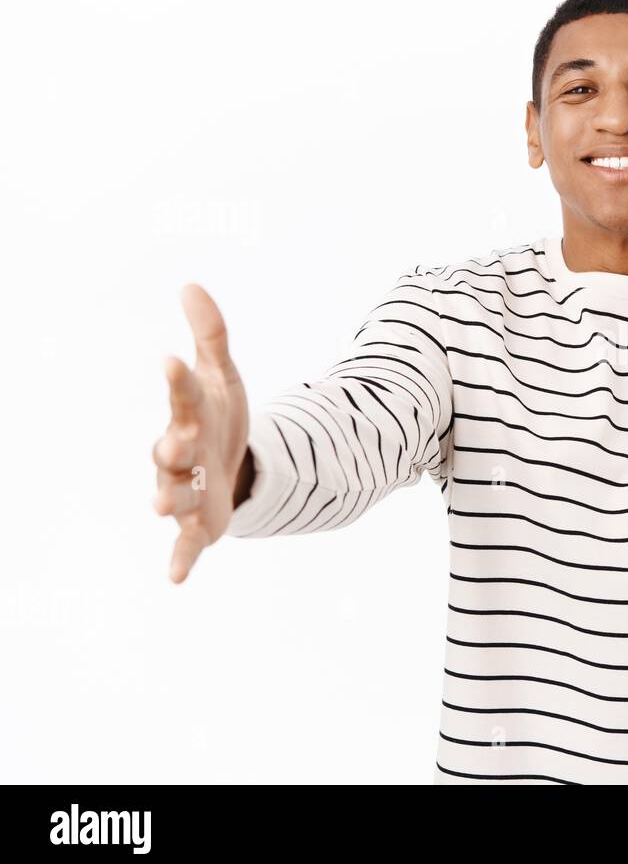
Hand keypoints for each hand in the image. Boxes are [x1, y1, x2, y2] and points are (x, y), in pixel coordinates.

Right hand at [152, 284, 249, 583]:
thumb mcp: (221, 375)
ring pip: (170, 494)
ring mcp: (187, 489)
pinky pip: (186, 545)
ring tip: (158, 504)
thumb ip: (211, 333)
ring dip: (166, 497)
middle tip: (178, 440)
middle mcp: (180, 454)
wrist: (232, 464)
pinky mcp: (200, 524)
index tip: (173, 359)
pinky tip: (175, 579)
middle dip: (172, 445)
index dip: (179, 380)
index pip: (183, 395)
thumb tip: (191, 284)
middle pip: (170, 448)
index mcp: (188, 415)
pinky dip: (180, 560)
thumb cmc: (218, 417)